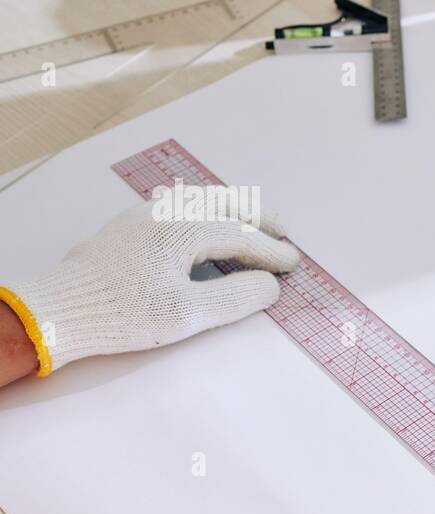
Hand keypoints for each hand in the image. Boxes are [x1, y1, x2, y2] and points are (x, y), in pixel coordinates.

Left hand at [0, 199, 300, 375]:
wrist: (62, 309)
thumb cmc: (126, 313)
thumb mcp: (188, 314)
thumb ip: (236, 296)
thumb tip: (269, 285)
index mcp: (184, 229)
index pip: (241, 236)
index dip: (271, 251)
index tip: (293, 264)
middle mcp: (167, 211)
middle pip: (224, 203)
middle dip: (257, 216)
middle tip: (283, 231)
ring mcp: (146, 213)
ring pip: (201, 199)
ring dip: (233, 210)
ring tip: (252, 224)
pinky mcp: (131, 224)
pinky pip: (182, 205)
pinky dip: (208, 211)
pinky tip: (209, 226)